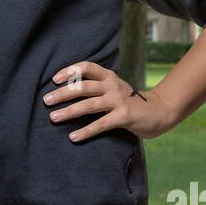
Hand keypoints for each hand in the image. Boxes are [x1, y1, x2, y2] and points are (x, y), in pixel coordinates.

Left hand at [43, 60, 178, 141]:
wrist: (159, 112)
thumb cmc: (130, 102)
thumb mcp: (114, 89)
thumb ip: (97, 88)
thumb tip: (67, 91)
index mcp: (109, 76)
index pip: (86, 67)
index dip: (69, 71)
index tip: (54, 79)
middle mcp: (113, 86)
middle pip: (83, 86)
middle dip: (62, 94)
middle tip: (46, 101)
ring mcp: (119, 101)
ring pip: (89, 104)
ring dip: (69, 111)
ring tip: (53, 118)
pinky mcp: (124, 117)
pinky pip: (101, 124)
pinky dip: (85, 131)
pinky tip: (73, 137)